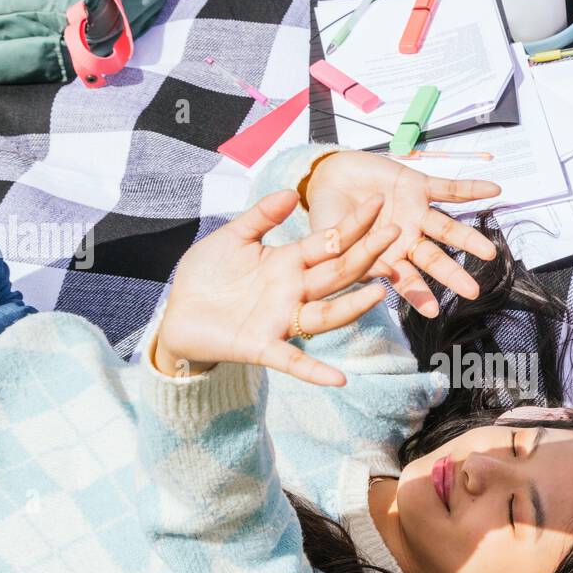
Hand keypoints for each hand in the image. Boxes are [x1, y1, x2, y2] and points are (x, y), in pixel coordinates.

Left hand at [154, 191, 398, 385]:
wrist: (177, 313)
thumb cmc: (206, 275)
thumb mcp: (232, 237)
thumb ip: (261, 216)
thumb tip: (292, 192)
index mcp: (287, 262)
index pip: (328, 242)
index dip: (353, 224)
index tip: (378, 204)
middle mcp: (293, 291)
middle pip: (337, 274)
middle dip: (366, 254)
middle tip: (395, 232)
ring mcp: (281, 320)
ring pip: (326, 315)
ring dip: (352, 308)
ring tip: (378, 293)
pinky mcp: (262, 347)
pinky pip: (293, 361)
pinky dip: (314, 371)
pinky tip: (338, 380)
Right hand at [305, 150, 500, 316]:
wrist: (327, 177)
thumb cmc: (329, 214)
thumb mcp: (335, 241)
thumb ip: (358, 256)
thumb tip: (386, 274)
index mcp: (387, 256)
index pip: (407, 280)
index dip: (419, 296)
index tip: (434, 312)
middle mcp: (407, 237)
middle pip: (434, 259)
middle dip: (452, 275)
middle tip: (473, 291)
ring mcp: (416, 212)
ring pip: (447, 227)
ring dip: (468, 238)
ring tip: (489, 251)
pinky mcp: (418, 185)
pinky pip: (449, 188)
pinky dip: (470, 189)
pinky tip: (493, 191)